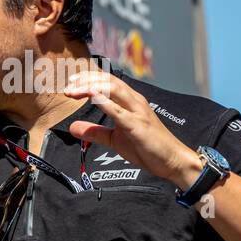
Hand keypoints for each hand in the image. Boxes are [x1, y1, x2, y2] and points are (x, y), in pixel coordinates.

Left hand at [62, 70, 201, 188]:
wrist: (172, 160)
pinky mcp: (138, 126)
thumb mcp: (114, 139)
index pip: (108, 83)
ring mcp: (138, 112)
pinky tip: (92, 97)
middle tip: (67, 86)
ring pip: (114, 90)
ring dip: (91, 87)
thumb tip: (72, 127)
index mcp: (130, 102)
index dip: (88, 79)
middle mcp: (134, 102)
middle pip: (109, 81)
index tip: (70, 83)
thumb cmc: (146, 147)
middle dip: (86, 80)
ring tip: (73, 90)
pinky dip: (104, 102)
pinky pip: (119, 111)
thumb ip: (94, 131)